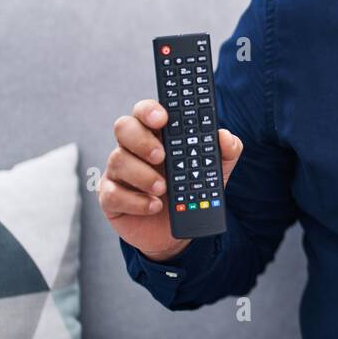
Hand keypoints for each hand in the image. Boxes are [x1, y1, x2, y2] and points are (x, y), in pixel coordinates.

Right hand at [98, 98, 242, 260]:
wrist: (180, 228)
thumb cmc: (191, 190)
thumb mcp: (216, 170)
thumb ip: (226, 151)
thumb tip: (225, 136)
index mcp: (157, 135)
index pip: (145, 111)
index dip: (150, 110)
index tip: (163, 118)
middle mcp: (134, 148)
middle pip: (123, 127)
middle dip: (141, 139)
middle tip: (161, 155)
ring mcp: (119, 171)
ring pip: (117, 160)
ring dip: (142, 174)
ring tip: (163, 188)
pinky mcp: (110, 197)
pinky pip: (112, 193)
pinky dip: (135, 201)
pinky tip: (153, 206)